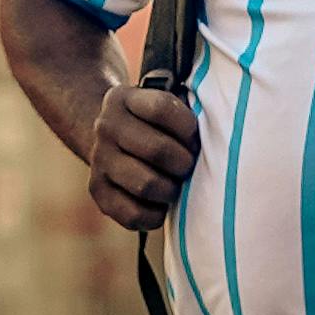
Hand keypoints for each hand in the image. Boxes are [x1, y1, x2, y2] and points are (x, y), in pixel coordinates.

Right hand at [85, 81, 200, 233]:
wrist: (109, 138)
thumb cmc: (151, 124)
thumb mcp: (161, 105)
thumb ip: (183, 116)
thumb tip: (216, 146)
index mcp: (124, 99)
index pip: (161, 108)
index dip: (187, 127)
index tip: (194, 138)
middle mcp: (106, 127)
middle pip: (157, 150)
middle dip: (183, 163)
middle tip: (188, 167)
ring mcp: (99, 160)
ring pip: (145, 185)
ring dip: (171, 190)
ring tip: (176, 186)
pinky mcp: (97, 192)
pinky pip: (133, 214)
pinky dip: (155, 215)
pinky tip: (160, 205)